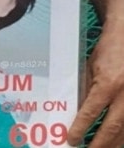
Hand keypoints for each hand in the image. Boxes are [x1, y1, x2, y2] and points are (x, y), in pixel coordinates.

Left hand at [69, 23, 123, 145]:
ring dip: (115, 142)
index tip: (72, 139)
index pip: (91, 112)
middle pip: (113, 127)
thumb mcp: (90, 67)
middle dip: (101, 143)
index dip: (81, 128)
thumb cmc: (108, 51)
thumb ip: (85, 88)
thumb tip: (76, 110)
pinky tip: (118, 140)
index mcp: (108, 84)